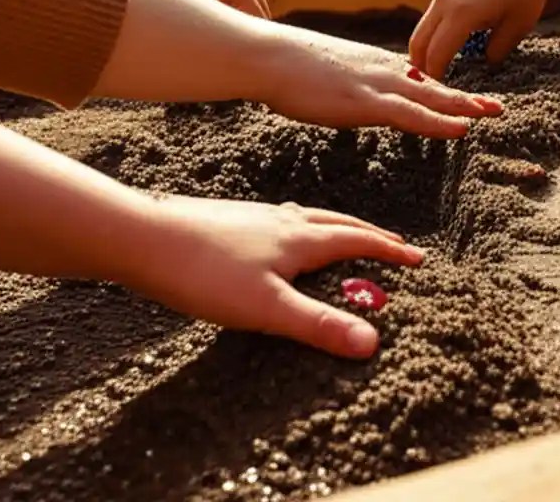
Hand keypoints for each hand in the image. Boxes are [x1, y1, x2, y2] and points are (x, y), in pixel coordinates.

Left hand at [123, 196, 423, 357]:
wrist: (142, 237)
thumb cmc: (203, 272)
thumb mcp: (267, 308)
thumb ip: (319, 325)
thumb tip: (372, 342)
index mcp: (299, 238)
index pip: (357, 239)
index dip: (389, 249)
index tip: (417, 256)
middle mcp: (282, 221)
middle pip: (337, 222)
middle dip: (369, 232)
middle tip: (393, 242)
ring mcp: (254, 218)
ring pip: (308, 217)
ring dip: (335, 225)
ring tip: (345, 234)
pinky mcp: (229, 222)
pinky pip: (280, 221)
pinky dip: (300, 227)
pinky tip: (280, 239)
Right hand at [248, 22, 504, 138]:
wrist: (267, 56)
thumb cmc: (285, 67)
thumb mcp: (324, 75)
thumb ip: (342, 85)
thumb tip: (344, 94)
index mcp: (372, 65)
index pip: (416, 80)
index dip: (442, 91)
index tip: (465, 99)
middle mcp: (381, 70)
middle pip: (432, 86)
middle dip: (464, 98)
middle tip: (495, 106)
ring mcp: (376, 84)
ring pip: (430, 98)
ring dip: (463, 107)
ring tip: (492, 113)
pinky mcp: (366, 101)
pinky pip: (412, 114)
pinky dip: (439, 122)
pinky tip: (462, 129)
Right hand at [410, 0, 554, 78]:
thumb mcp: (520, 23)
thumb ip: (498, 49)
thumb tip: (483, 65)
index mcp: (462, 13)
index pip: (437, 55)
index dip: (436, 79)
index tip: (440, 96)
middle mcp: (444, 1)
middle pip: (418, 43)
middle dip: (421, 67)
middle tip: (430, 88)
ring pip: (422, 28)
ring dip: (427, 50)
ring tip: (438, 69)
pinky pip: (432, 14)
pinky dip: (435, 33)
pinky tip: (450, 43)